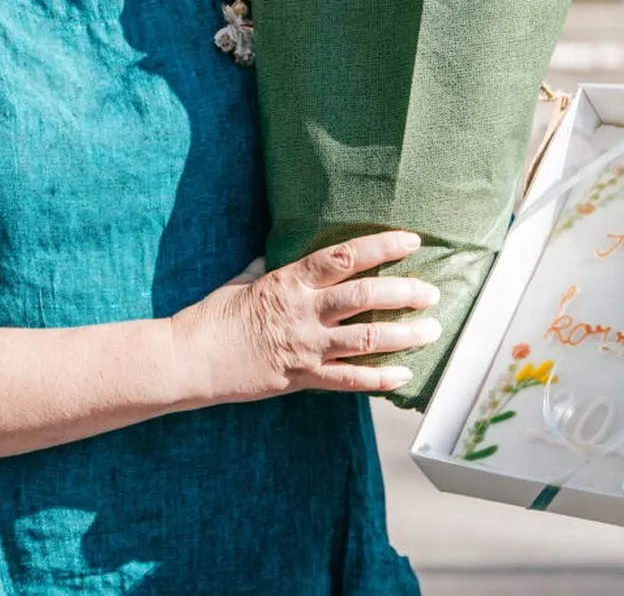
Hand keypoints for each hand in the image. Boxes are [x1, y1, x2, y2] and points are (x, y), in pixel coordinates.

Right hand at [172, 231, 440, 402]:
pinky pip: (348, 381)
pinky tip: (403, 376)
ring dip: (403, 335)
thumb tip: (279, 253)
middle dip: (404, 292)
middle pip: (365, 297)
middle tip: (432, 291)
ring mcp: (305, 347)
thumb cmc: (212, 316)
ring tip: (432, 330)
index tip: (411, 241)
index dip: (381, 247)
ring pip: (365, 340)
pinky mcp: (301, 378)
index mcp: (289, 281)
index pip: (344, 257)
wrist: (190, 359)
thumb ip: (267, 268)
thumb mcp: (241, 281)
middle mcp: (303, 312)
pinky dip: (379, 380)